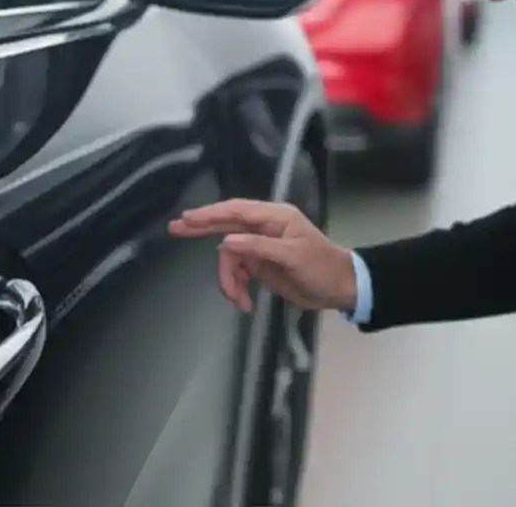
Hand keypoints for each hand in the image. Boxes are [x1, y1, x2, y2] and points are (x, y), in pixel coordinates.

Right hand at [168, 198, 356, 312]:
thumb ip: (260, 247)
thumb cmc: (322, 267)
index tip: (189, 218)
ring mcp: (260, 247)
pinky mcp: (260, 265)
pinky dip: (236, 288)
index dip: (211, 214)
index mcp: (274, 218)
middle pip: (226, 225)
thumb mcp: (293, 256)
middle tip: (175, 230)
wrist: (340, 289)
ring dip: (228, 279)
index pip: (236, 211)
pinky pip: (238, 273)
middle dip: (202, 230)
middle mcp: (264, 228)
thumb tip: (228, 241)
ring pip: (230, 257)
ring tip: (235, 299)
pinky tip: (243, 303)